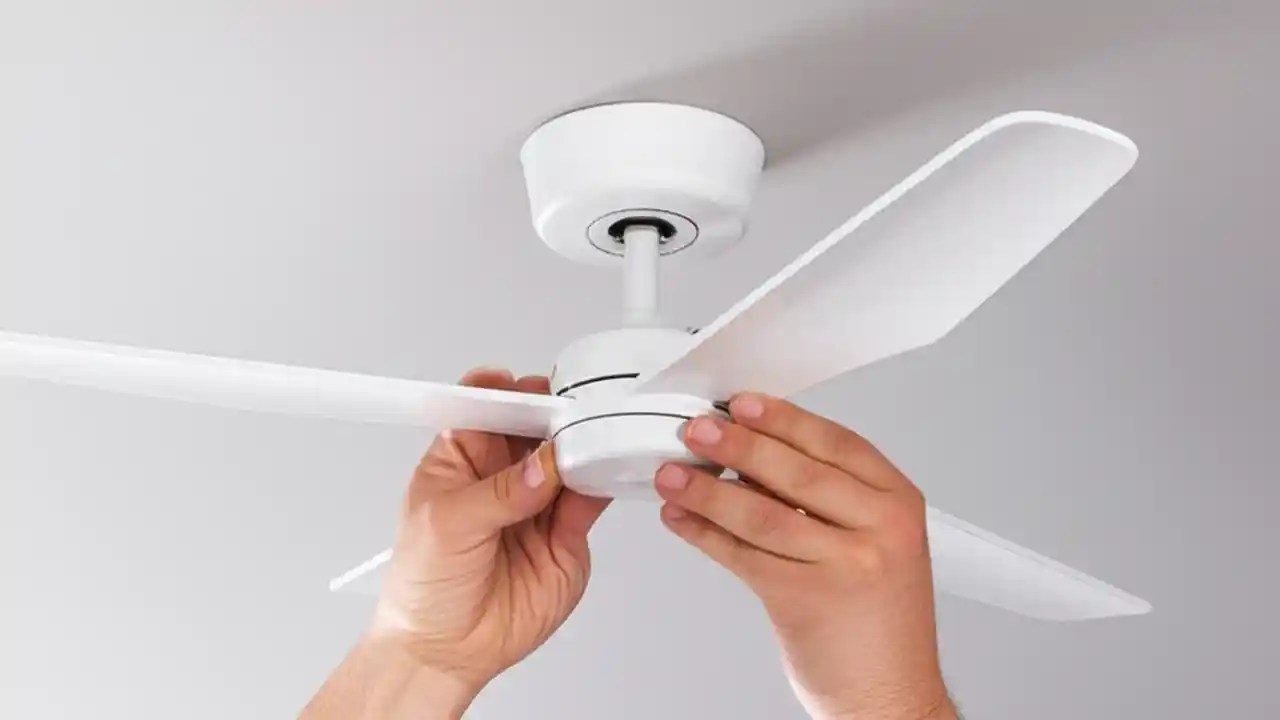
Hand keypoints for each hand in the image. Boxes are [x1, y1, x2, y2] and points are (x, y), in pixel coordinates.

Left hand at [304, 369, 609, 718]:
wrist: (445, 652)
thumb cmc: (423, 587)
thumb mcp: (447, 526)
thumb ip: (499, 494)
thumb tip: (541, 467)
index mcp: (461, 459)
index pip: (486, 408)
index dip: (506, 391)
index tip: (525, 386)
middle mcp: (502, 475)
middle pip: (536, 428)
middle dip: (555, 415)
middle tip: (570, 413)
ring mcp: (536, 503)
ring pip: (568, 459)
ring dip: (581, 447)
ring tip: (589, 442)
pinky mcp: (565, 535)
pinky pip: (590, 499)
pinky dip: (600, 482)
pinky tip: (600, 472)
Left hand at [654, 394, 956, 719]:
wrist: (890, 696)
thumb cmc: (878, 620)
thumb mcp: (875, 542)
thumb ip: (828, 498)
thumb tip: (753, 455)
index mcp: (898, 503)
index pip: (836, 442)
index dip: (783, 419)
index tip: (742, 403)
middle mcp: (881, 530)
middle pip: (796, 472)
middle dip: (738, 445)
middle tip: (697, 429)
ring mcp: (846, 565)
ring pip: (762, 513)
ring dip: (707, 490)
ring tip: (672, 474)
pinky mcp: (806, 600)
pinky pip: (743, 556)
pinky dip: (704, 534)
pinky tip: (682, 520)